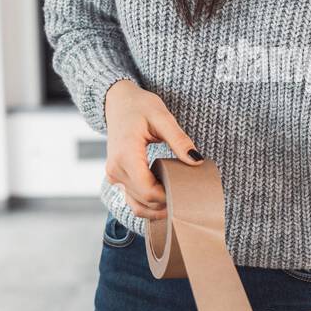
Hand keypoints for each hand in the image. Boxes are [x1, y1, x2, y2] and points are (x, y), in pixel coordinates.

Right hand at [103, 79, 201, 219]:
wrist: (117, 101)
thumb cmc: (139, 106)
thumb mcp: (162, 117)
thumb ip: (179, 140)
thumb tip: (197, 161)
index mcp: (125, 155)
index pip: (148, 190)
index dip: (169, 197)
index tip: (188, 192)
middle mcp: (115, 169)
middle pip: (144, 201)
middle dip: (167, 202)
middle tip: (190, 197)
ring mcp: (113, 175)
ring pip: (137, 205)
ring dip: (158, 208)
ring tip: (179, 199)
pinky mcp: (116, 177)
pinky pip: (132, 199)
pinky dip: (149, 204)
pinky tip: (166, 197)